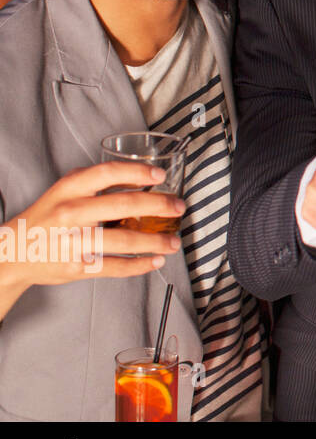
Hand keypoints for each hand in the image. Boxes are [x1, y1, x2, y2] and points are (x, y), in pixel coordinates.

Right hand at [1, 162, 182, 289]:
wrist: (12, 254)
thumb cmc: (45, 219)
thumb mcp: (63, 192)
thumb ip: (94, 182)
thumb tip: (139, 175)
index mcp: (68, 190)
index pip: (106, 173)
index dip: (137, 171)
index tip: (159, 174)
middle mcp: (70, 213)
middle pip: (123, 205)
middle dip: (158, 205)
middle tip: (178, 207)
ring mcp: (73, 242)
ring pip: (124, 240)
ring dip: (155, 241)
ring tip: (173, 241)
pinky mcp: (77, 267)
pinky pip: (115, 267)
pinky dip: (140, 265)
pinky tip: (155, 260)